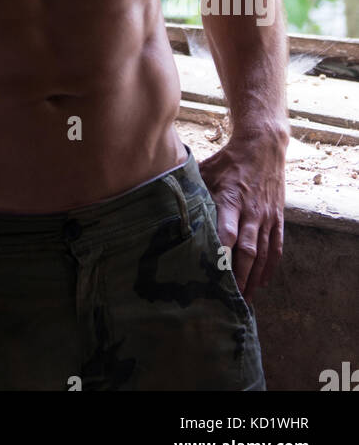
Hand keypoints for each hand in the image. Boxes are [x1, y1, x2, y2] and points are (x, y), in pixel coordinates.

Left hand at [196, 127, 287, 303]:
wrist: (263, 146)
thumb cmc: (229, 160)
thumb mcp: (207, 170)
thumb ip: (192, 190)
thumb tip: (166, 203)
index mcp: (231, 199)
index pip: (227, 232)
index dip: (221, 253)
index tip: (213, 274)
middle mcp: (251, 211)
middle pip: (247, 250)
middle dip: (239, 276)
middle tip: (229, 299)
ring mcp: (267, 217)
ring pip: (263, 254)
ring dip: (254, 278)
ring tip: (244, 298)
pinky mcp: (277, 218)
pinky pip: (276, 247)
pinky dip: (270, 267)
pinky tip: (262, 282)